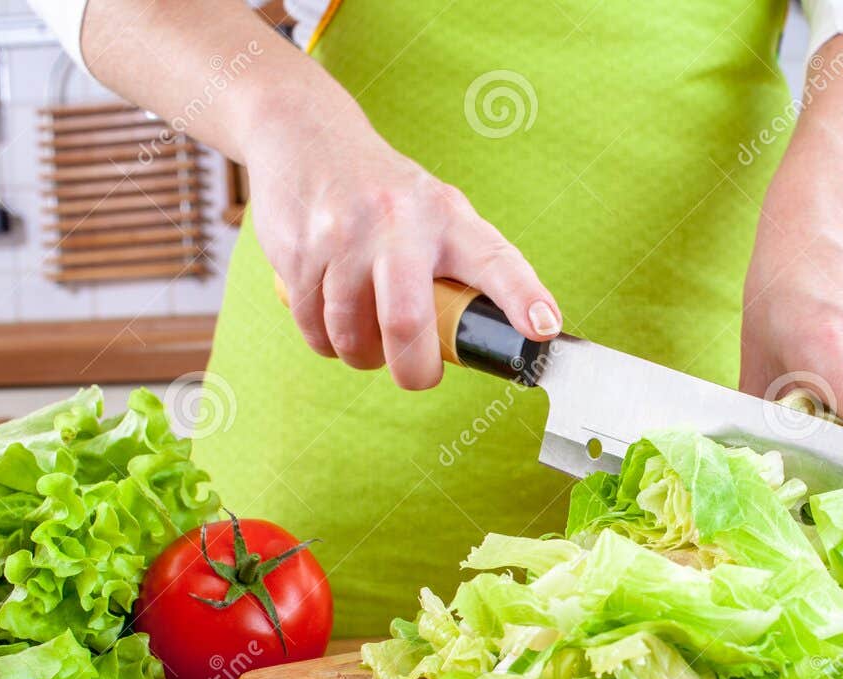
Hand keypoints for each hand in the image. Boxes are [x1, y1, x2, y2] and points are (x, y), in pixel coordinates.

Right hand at [243, 101, 560, 387]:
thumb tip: (494, 340)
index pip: (494, 261)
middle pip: (406, 322)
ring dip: (362, 357)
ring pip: (353, 335)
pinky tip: (332, 324)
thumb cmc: (386, 195)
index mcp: (448, 217)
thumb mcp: (436, 212)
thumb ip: (463, 266)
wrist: (306, 136)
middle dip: (414, 371)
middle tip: (418, 377)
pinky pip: (315, 327)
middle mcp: (398, 221)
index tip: (542, 330)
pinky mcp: (300, 250)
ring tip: (368, 346)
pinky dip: (326, 341)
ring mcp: (344, 235)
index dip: (522, 298)